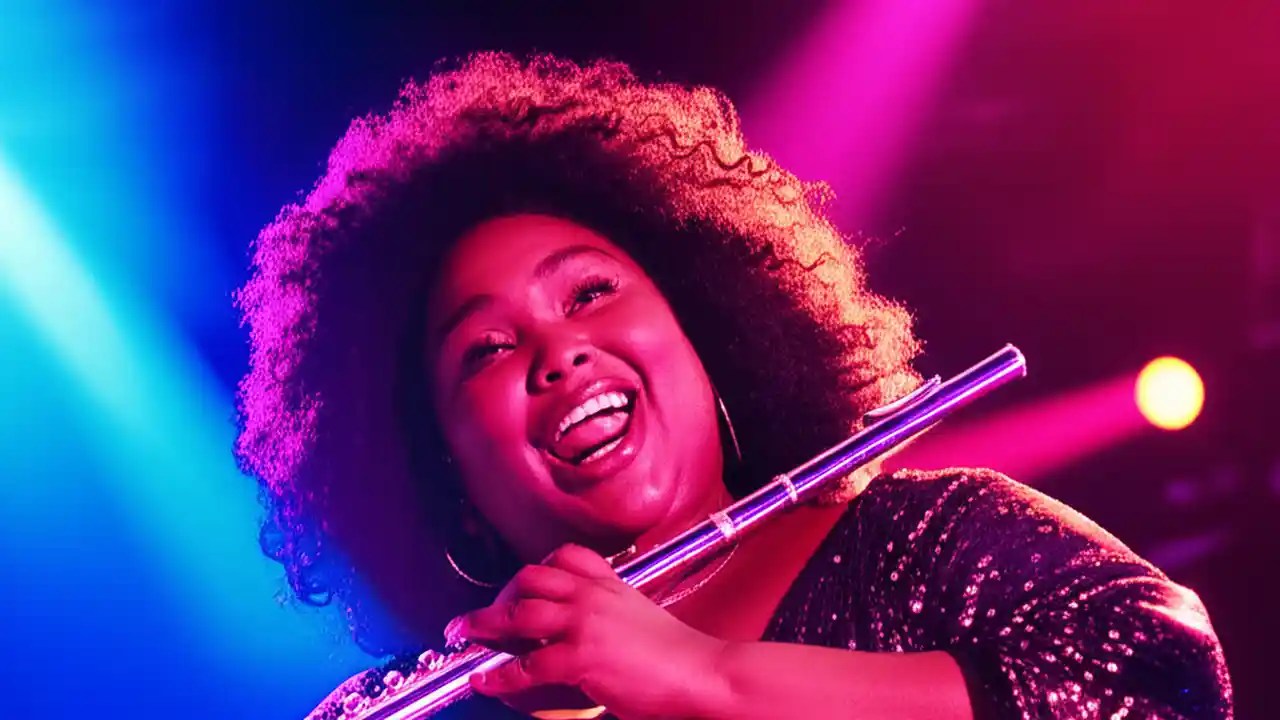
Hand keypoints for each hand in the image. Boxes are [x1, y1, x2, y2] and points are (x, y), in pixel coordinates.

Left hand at [454, 543, 728, 719]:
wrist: (703, 672)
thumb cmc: (680, 656)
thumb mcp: (642, 619)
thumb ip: (613, 616)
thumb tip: (589, 636)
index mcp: (610, 585)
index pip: (564, 556)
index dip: (534, 571)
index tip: (518, 585)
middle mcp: (593, 596)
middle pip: (530, 578)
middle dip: (497, 595)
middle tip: (476, 616)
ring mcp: (585, 623)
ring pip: (520, 612)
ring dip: (483, 625)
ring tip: (463, 636)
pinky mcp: (581, 656)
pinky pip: (527, 663)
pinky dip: (499, 674)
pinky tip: (485, 681)